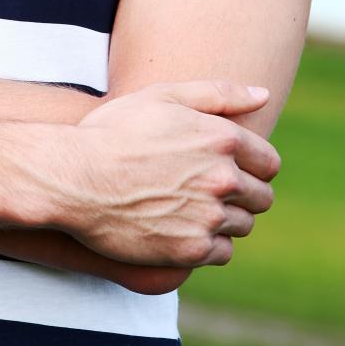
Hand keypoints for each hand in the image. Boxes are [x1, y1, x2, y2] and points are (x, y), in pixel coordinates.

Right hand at [61, 79, 278, 270]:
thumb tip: (264, 94)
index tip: (230, 167)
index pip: (269, 162)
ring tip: (191, 207)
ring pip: (243, 225)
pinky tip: (182, 228)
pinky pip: (222, 252)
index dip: (252, 165)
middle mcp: (223, 178)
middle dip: (242, 194)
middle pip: (262, 198)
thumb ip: (219, 93)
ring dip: (226, 218)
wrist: (75, 177)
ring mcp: (209, 217)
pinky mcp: (191, 250)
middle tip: (208, 189)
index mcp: (222, 138)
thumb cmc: (115, 131)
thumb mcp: (163, 96)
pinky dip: (209, 243)